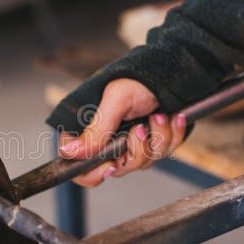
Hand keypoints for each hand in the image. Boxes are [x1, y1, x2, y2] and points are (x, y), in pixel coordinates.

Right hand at [57, 78, 186, 186]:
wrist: (170, 70)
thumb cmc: (137, 78)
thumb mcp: (115, 101)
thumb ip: (95, 130)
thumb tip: (69, 152)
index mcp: (87, 129)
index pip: (78, 166)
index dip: (92, 173)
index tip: (111, 165)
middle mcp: (106, 140)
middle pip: (115, 169)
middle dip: (136, 150)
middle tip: (141, 128)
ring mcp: (129, 144)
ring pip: (142, 163)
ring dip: (156, 138)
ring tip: (159, 115)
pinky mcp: (151, 143)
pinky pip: (162, 153)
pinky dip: (171, 135)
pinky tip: (174, 117)